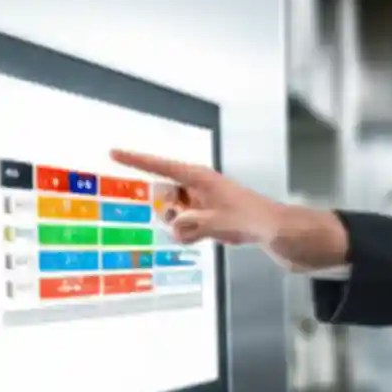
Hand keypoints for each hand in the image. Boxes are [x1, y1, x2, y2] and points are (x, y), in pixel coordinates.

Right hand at [110, 149, 284, 245]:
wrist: (277, 231)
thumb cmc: (250, 220)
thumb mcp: (215, 223)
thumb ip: (189, 225)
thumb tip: (174, 228)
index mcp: (200, 178)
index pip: (162, 166)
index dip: (137, 160)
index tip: (114, 152)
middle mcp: (199, 186)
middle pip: (165, 194)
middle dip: (166, 209)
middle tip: (189, 219)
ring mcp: (204, 201)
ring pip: (174, 212)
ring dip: (179, 225)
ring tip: (202, 231)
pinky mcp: (210, 215)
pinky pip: (185, 225)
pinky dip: (188, 234)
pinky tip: (204, 238)